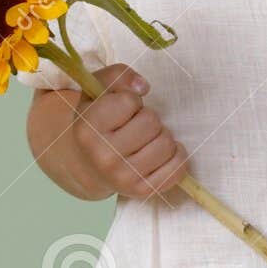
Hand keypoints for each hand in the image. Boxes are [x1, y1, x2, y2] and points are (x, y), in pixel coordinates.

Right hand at [73, 63, 189, 201]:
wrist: (87, 164)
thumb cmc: (96, 122)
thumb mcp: (96, 92)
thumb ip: (117, 75)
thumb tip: (143, 87)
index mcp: (87, 129)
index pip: (129, 101)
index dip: (130, 101)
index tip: (119, 110)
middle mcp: (103, 157)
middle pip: (151, 122)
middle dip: (147, 118)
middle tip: (133, 126)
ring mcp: (123, 178)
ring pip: (167, 143)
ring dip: (161, 136)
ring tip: (144, 140)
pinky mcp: (143, 192)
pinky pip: (179, 167)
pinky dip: (175, 155)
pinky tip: (158, 153)